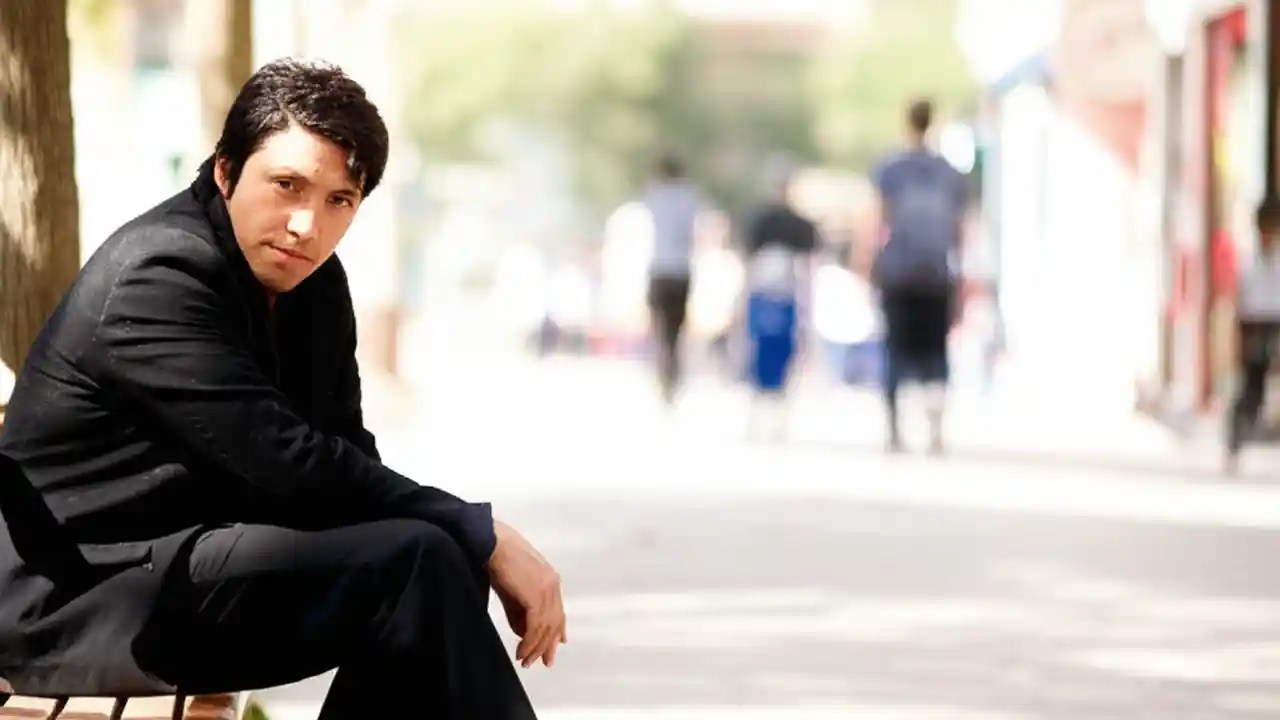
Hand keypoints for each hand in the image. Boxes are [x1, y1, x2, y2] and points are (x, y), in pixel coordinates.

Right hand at [487, 519, 565, 667]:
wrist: (491, 543)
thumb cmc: (497, 560)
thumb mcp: (511, 590)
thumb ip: (519, 611)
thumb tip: (524, 633)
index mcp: (550, 580)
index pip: (557, 611)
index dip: (557, 631)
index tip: (555, 646)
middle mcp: (553, 585)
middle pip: (554, 622)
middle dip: (548, 644)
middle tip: (543, 662)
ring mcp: (547, 590)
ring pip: (546, 628)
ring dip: (536, 648)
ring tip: (526, 661)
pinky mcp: (536, 596)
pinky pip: (536, 627)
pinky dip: (529, 643)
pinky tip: (521, 653)